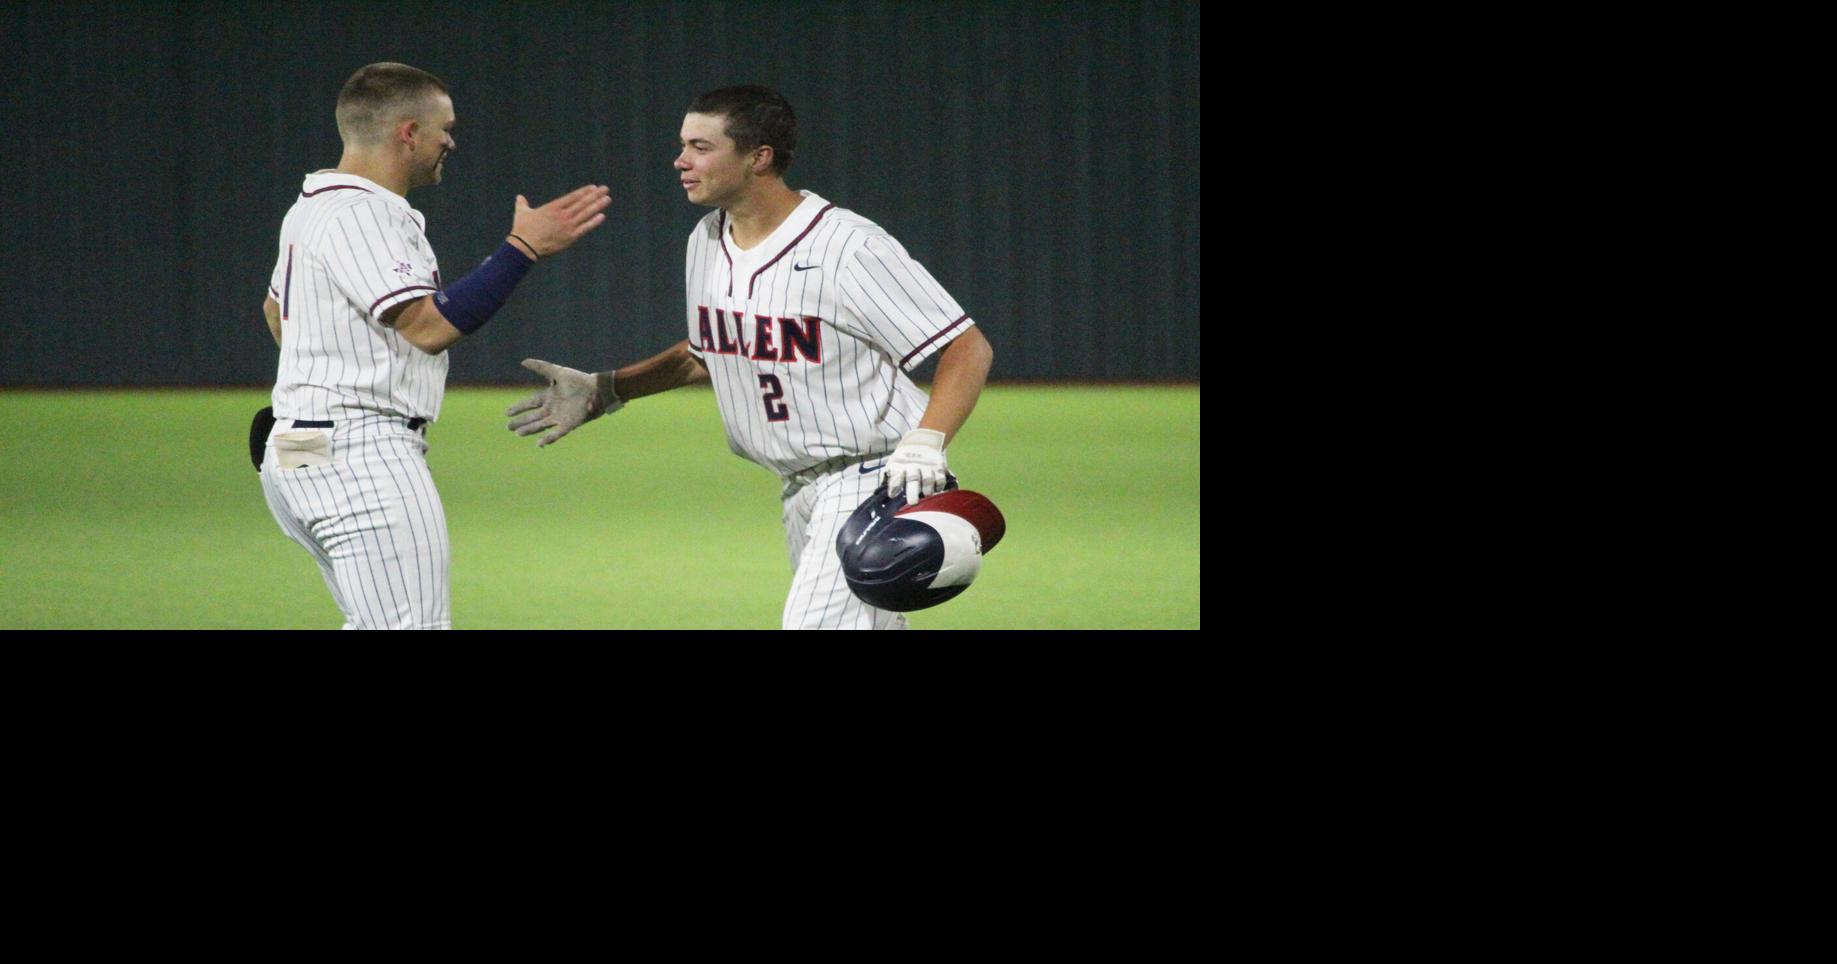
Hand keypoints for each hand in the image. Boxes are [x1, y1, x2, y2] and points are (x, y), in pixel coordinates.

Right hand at [507, 358, 622, 446]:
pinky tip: (539, 444)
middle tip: (508, 427)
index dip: (518, 407)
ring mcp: (560, 417)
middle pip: (533, 417)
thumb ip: (541, 367)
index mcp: (549, 396)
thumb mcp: (558, 372)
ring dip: (529, 429)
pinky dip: (548, 439)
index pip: (530, 403)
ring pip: (540, 425)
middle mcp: (552, 408)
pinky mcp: (569, 425)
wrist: (597, 390)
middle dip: (521, 422)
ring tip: (518, 433)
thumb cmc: (579, 380)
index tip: (506, 413)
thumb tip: (523, 361)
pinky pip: (556, 433)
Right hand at [510, 185, 611, 256]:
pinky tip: (602, 216)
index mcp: (553, 207)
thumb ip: (522, 204)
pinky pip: (585, 228)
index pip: (572, 197)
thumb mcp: (522, 213)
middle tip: (605, 189)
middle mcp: (563, 215)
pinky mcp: (570, 237)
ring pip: (586, 213)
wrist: (525, 246)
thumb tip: (519, 198)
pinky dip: (594, 222)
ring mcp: (568, 226)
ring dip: (598, 205)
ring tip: (607, 199)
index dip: (584, 192)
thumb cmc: (522, 229)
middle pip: (582, 203)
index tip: (593, 187)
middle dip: (595, 195)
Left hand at [882, 428, 948, 502]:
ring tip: (926, 496)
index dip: (894, 486)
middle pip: (913, 479)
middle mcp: (914, 466)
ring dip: (927, 490)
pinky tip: (936, 491)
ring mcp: (927, 466)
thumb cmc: (904, 460)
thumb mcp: (893, 464)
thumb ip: (891, 479)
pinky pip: (941, 479)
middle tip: (912, 502)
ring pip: (928, 479)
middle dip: (913, 492)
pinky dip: (939, 487)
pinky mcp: (939, 467)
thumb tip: (891, 495)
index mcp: (900, 466)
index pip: (896, 477)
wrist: (921, 443)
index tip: (893, 495)